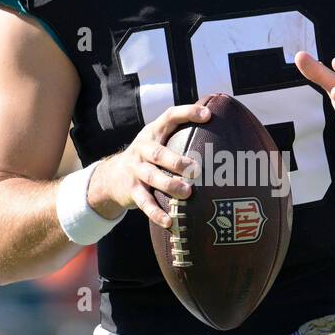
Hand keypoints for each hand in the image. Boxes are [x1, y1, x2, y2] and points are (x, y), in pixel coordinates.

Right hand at [88, 101, 210, 228]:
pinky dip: (156, 213)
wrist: (111, 177)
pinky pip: (144, 203)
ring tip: (187, 193)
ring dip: (169, 185)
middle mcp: (143, 149)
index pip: (170, 117)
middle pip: (158, 153)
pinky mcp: (132, 191)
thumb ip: (181, 137)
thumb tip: (223, 133)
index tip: (208, 116)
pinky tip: (168, 222)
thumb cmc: (148, 158)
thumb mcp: (159, 142)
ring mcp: (136, 170)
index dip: (187, 113)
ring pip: (151, 177)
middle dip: (176, 161)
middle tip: (196, 168)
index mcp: (153, 133)